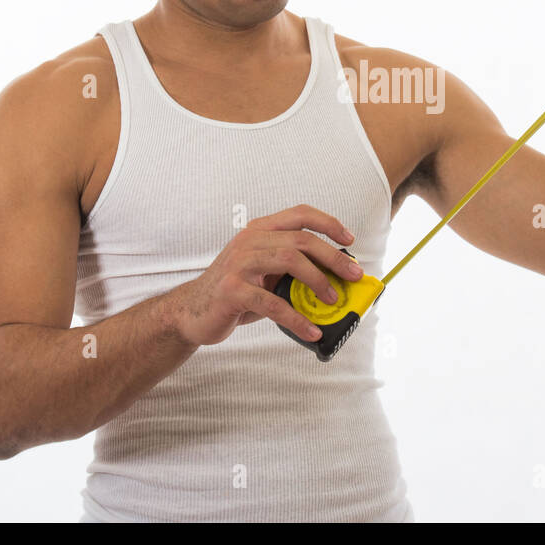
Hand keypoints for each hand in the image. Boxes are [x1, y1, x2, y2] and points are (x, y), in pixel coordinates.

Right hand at [164, 204, 365, 345]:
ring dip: (318, 281)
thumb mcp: (264, 272)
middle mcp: (249, 241)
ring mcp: (239, 264)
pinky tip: (310, 330)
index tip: (350, 239)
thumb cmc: (236, 292)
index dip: (329, 223)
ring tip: (332, 300)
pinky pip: (272, 302)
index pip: (299, 214)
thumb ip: (291, 268)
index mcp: (259, 230)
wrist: (191, 311)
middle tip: (353, 275)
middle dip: (333, 257)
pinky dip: (296, 319)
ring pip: (290, 261)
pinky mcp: (232, 290)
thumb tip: (335, 277)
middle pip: (301, 240)